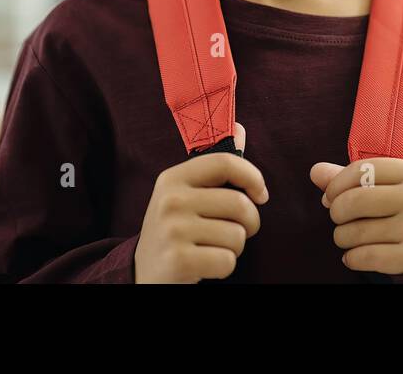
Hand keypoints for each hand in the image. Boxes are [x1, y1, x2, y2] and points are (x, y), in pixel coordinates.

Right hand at [135, 123, 265, 282]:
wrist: (142, 274)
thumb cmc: (176, 230)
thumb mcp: (186, 194)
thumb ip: (215, 166)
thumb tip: (239, 128)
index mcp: (173, 178)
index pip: (226, 162)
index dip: (253, 177)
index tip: (260, 194)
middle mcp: (170, 200)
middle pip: (240, 204)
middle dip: (249, 223)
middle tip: (236, 231)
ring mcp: (172, 230)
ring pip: (237, 236)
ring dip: (234, 248)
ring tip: (212, 248)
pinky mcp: (178, 260)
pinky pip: (227, 261)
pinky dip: (224, 267)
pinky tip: (205, 265)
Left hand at [309, 158, 402, 274]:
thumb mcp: (388, 184)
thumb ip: (352, 177)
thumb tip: (315, 172)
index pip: (362, 170)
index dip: (336, 184)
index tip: (330, 196)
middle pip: (354, 201)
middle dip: (336, 212)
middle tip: (339, 217)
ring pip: (354, 232)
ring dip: (341, 236)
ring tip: (348, 236)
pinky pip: (363, 256)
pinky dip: (351, 258)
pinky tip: (355, 254)